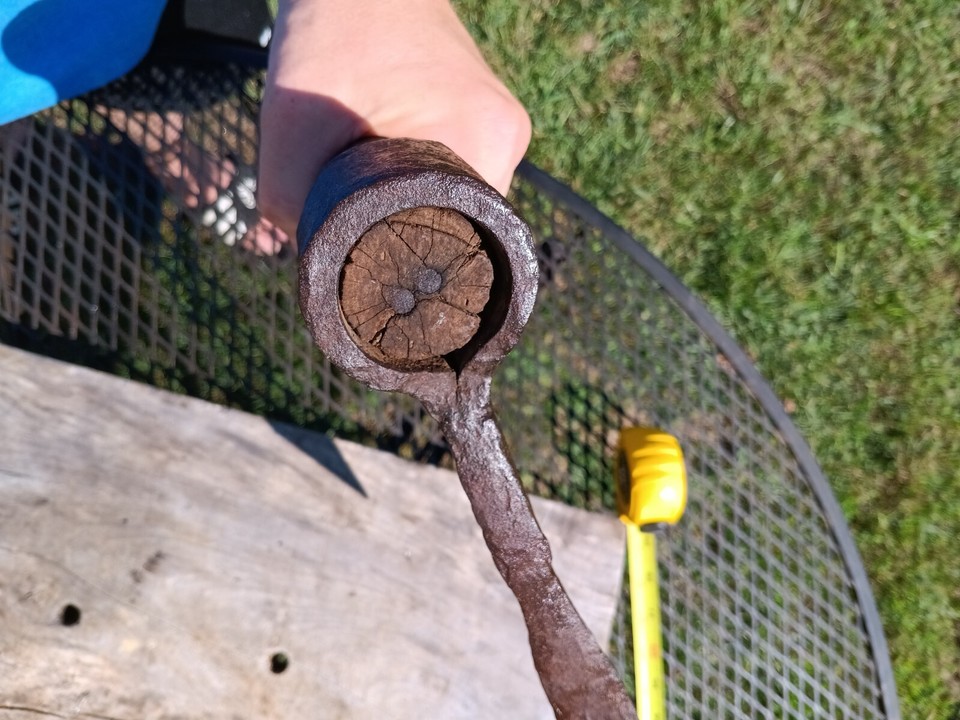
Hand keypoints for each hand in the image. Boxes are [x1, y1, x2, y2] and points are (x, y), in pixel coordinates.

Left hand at [256, 0, 530, 247]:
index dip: (408, 261)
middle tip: (359, 209)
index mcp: (482, 140)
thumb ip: (290, 205)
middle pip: (459, 226)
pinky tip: (391, 156)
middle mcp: (507, 138)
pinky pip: (457, 170)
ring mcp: (503, 126)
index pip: (458, 244)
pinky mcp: (490, 116)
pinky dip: (421, 174)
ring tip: (373, 173)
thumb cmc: (330, 33)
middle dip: (406, 230)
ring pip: (457, 200)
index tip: (370, 262)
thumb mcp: (293, 123)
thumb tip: (308, 268)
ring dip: (414, 200)